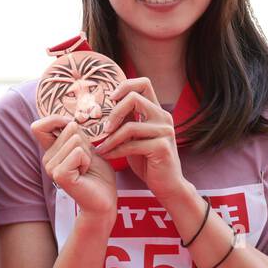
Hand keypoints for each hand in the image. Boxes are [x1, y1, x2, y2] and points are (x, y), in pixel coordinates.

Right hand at [31, 115, 116, 217]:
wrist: (104, 200)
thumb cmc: (98, 175)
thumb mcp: (87, 148)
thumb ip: (75, 134)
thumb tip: (70, 121)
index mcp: (50, 152)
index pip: (38, 126)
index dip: (56, 120)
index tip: (73, 130)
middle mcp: (47, 159)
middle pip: (69, 129)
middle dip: (85, 142)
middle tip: (86, 161)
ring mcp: (51, 168)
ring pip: (75, 140)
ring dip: (87, 153)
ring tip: (86, 168)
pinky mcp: (60, 175)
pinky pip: (77, 153)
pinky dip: (87, 160)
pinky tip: (85, 173)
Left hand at [93, 78, 186, 200]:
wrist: (166, 184)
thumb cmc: (147, 160)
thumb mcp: (134, 136)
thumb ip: (126, 120)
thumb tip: (104, 106)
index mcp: (156, 111)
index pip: (144, 83)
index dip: (124, 86)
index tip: (110, 100)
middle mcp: (163, 117)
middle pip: (134, 97)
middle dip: (113, 112)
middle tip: (104, 128)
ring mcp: (164, 132)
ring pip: (130, 125)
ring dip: (110, 138)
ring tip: (100, 147)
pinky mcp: (162, 147)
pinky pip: (131, 145)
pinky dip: (115, 150)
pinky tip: (107, 155)